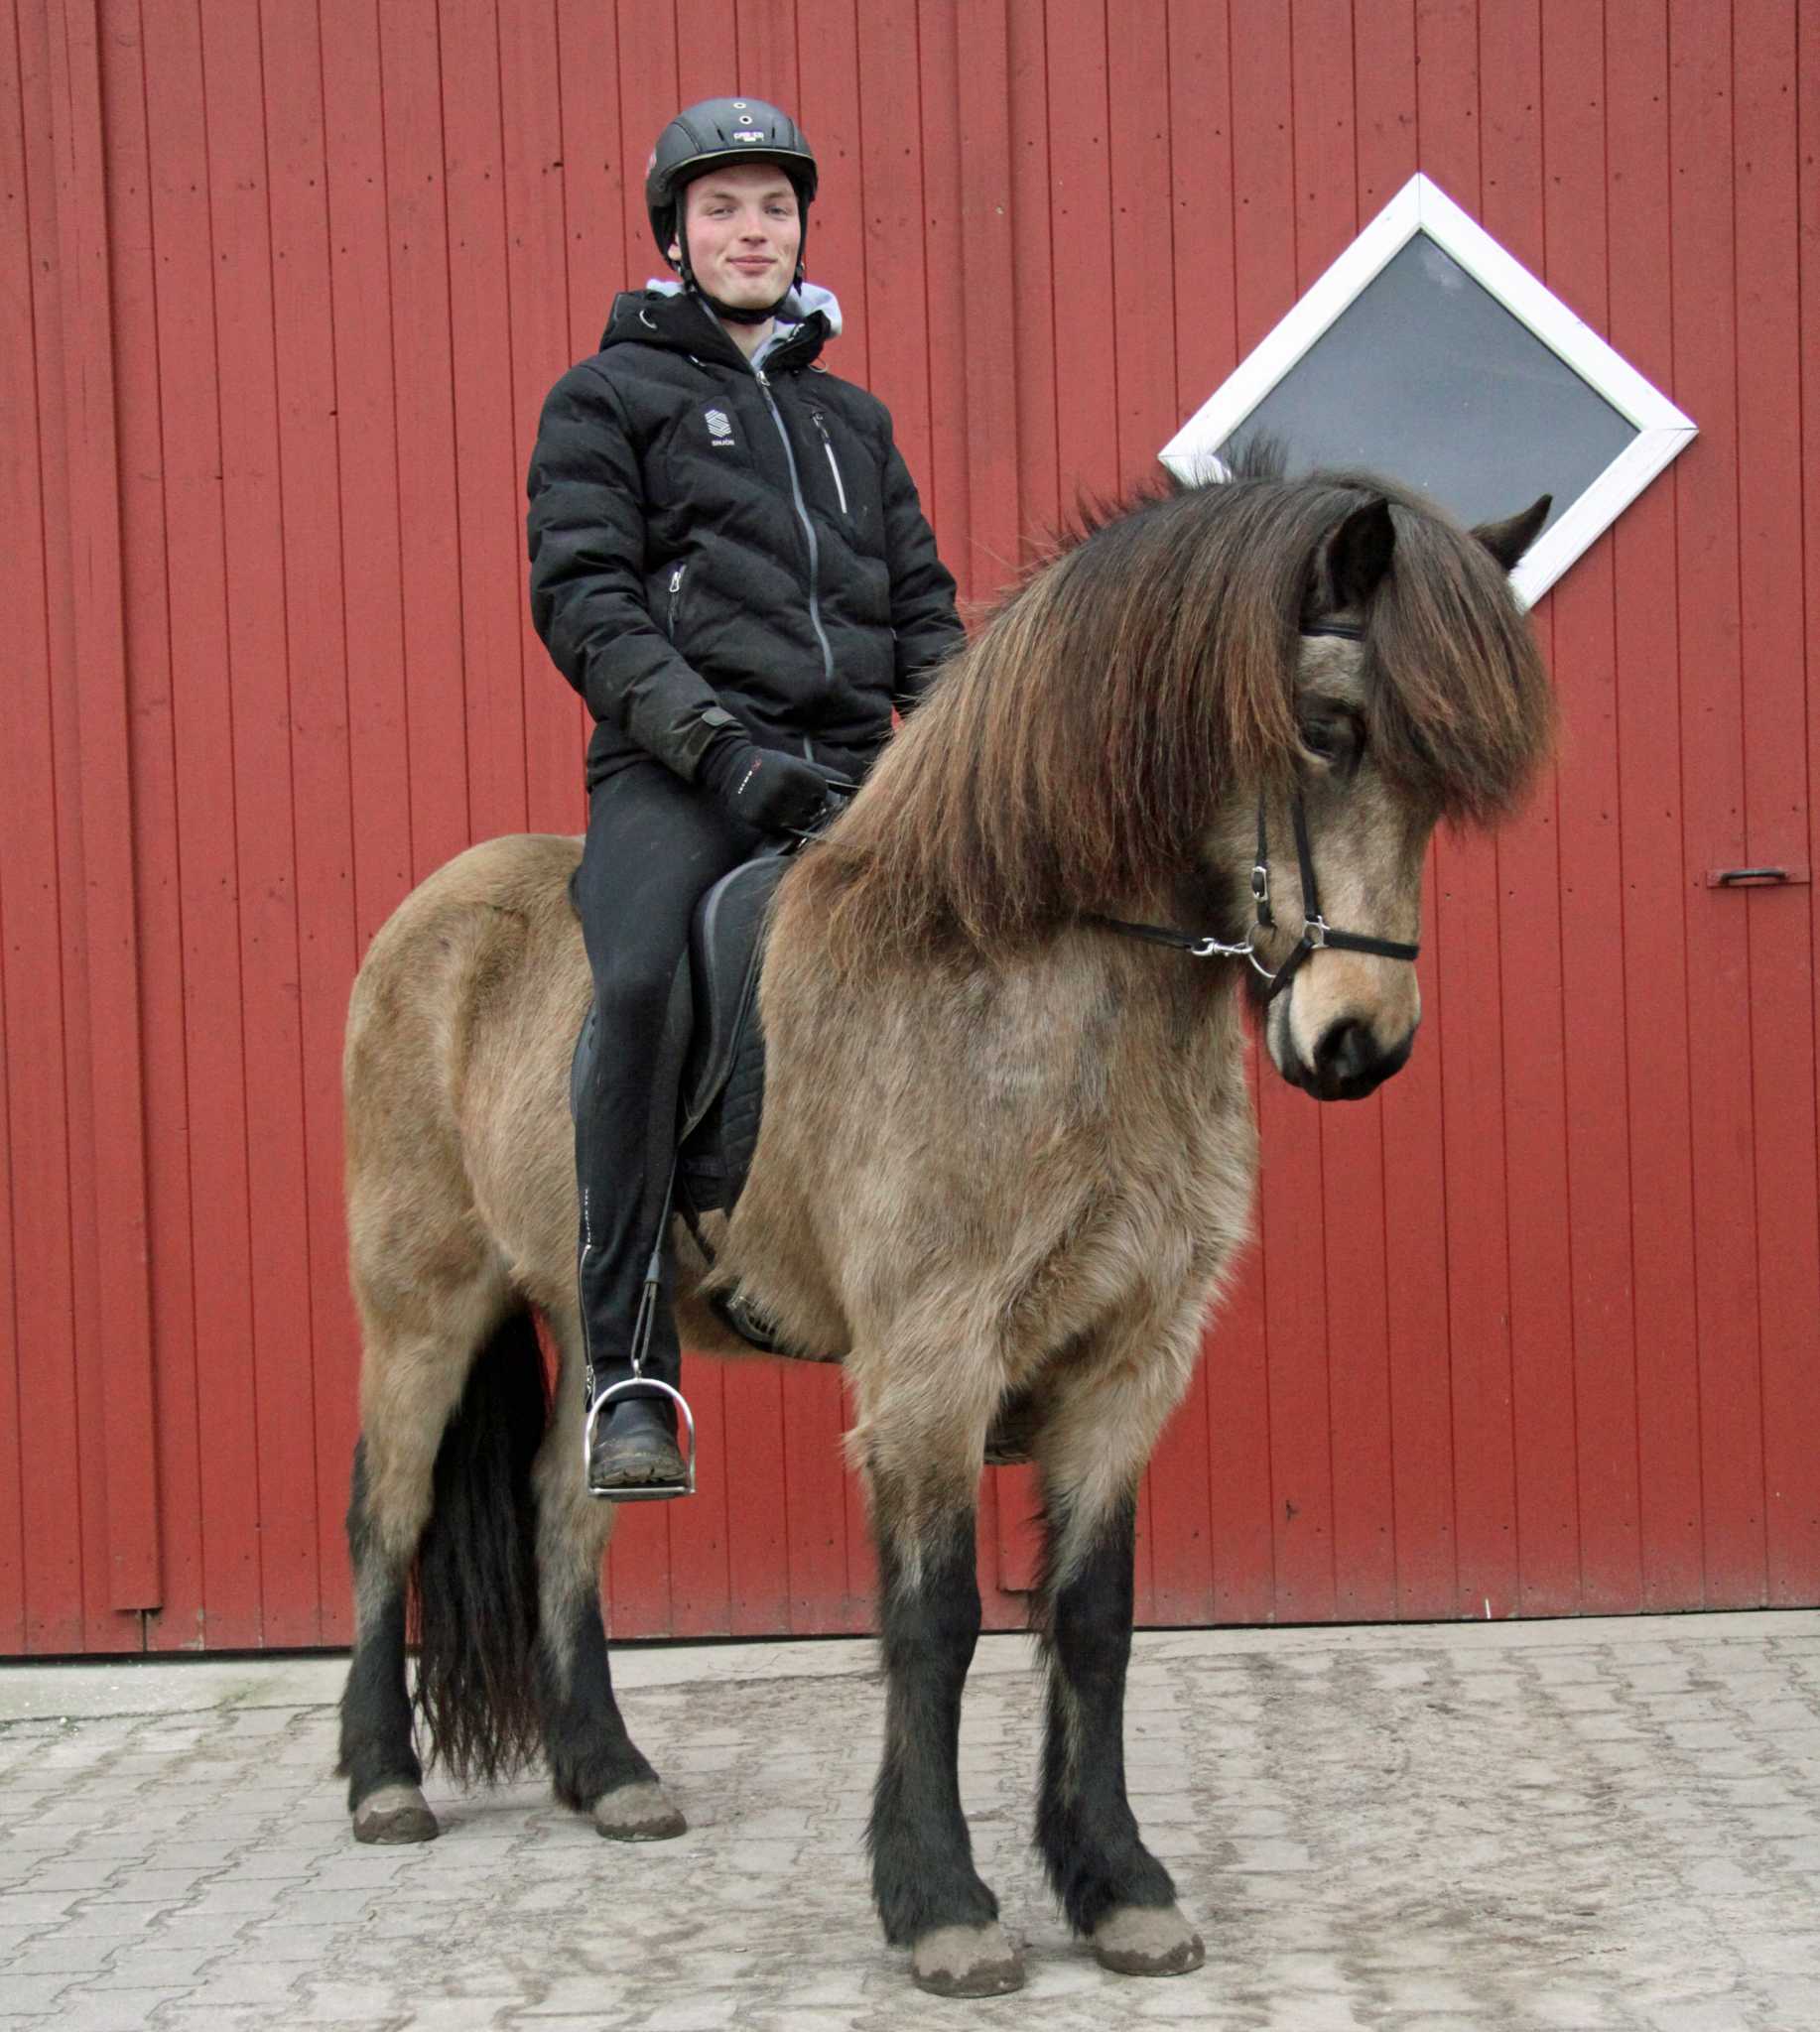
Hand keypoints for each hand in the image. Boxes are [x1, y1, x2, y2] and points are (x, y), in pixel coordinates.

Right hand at [697, 735, 830, 834]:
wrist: (734, 768)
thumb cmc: (772, 764)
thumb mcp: (797, 762)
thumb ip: (825, 773)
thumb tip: (851, 782)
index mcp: (793, 773)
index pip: (821, 791)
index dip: (817, 790)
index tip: (806, 786)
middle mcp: (782, 790)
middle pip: (812, 809)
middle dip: (807, 804)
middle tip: (793, 795)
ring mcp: (769, 807)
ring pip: (798, 822)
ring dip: (795, 815)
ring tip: (785, 803)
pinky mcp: (757, 819)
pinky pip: (780, 828)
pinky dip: (780, 822)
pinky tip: (773, 809)